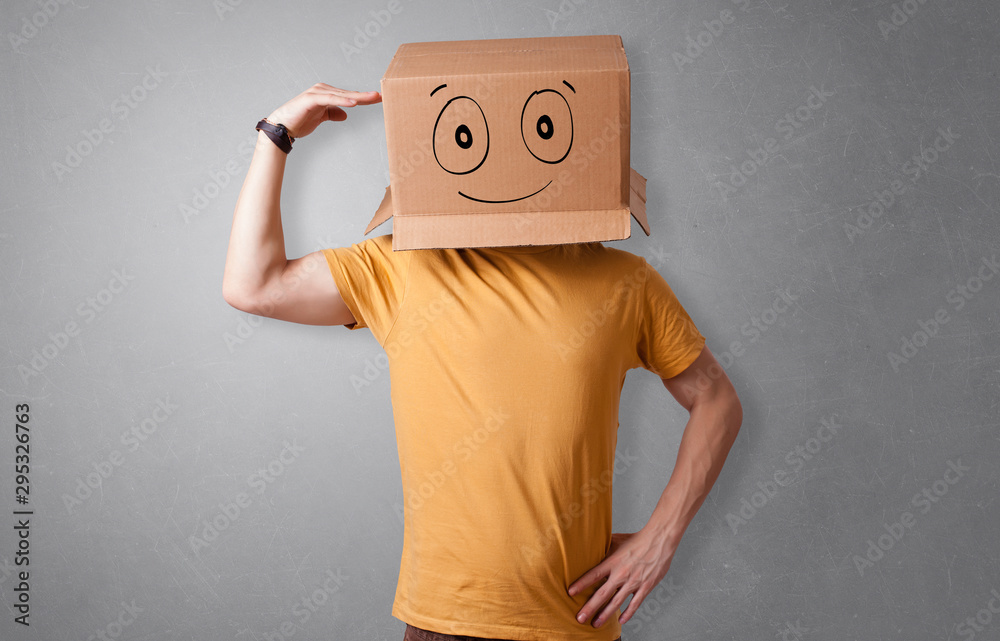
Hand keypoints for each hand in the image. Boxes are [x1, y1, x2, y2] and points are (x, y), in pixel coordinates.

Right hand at [266, 84, 381, 138]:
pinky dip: (342, 100)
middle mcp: (323, 90)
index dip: (364, 98)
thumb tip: (345, 114)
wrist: (283, 127)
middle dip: (365, 96)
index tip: (378, 99)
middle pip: (348, 94)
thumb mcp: (321, 117)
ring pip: (342, 95)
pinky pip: (330, 99)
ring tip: (372, 98)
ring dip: (358, 96)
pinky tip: (353, 103)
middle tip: (381, 96)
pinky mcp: (311, 99)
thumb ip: (333, 113)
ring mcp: (317, 93)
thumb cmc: (300, 120)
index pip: (349, 96)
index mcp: (327, 95)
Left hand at [567, 528, 678, 627]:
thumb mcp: (616, 539)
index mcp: (613, 562)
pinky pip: (635, 604)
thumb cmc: (637, 539)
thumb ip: (603, 546)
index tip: (570, 593)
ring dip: (605, 614)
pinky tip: (621, 621)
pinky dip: (628, 613)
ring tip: (596, 624)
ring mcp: (633, 582)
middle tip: (580, 618)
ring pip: (616, 602)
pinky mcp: (645, 587)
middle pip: (602, 594)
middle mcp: (621, 574)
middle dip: (590, 607)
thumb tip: (590, 545)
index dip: (581, 584)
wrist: (658, 541)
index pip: (593, 575)